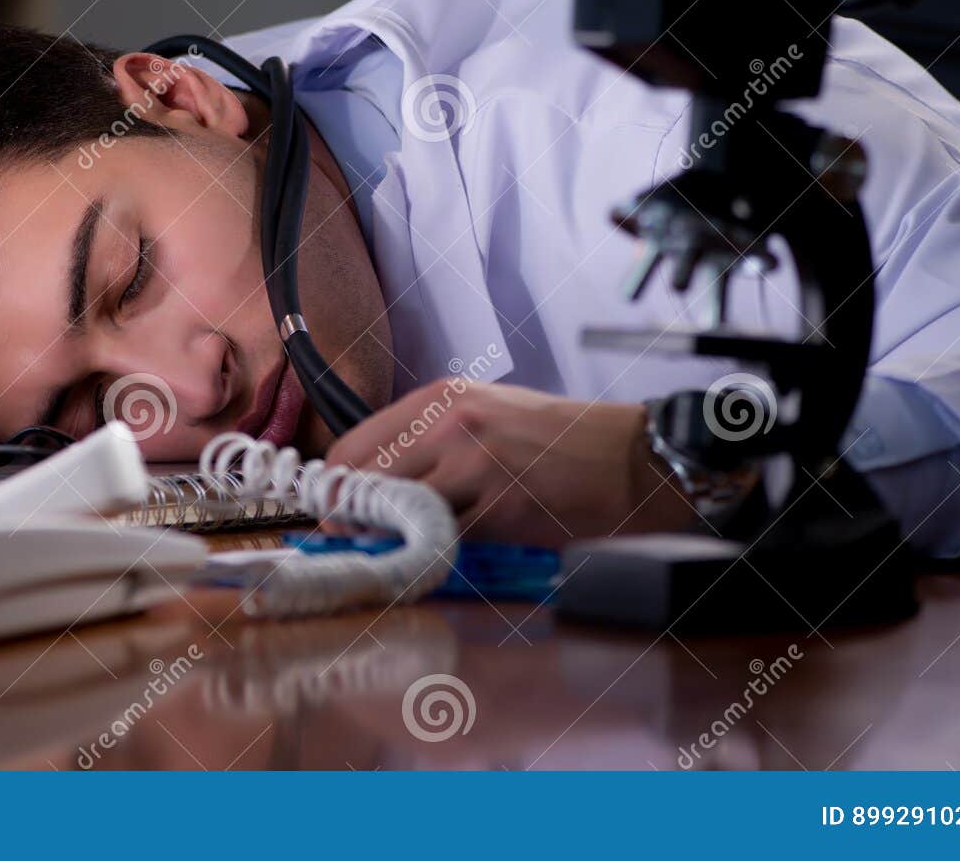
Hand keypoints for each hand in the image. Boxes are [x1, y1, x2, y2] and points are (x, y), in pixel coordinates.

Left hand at [326, 380, 695, 547]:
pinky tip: (442, 561)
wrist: (629, 460)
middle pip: (364, 482)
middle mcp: (449, 424)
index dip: (335, 487)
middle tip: (355, 545)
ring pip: (397, 513)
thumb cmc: (560, 442)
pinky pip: (444, 542)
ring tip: (398, 553)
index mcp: (441, 398)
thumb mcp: (486, 416)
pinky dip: (435, 558)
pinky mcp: (500, 507)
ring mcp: (474, 465)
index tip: (331, 513)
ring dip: (390, 541)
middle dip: (353, 520)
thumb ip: (428, 443)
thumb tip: (372, 488)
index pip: (354, 445)